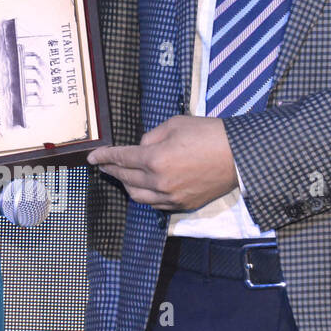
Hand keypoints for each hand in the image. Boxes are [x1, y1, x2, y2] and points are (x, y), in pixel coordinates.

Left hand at [88, 115, 237, 211]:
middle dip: (111, 170)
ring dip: (126, 185)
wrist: (239, 156)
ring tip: (120, 175)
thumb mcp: (173, 125)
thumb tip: (141, 148)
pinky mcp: (183, 205)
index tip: (91, 157)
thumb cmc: (207, 134)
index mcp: (155, 159)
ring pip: (138, 196)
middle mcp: (160, 182)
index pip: (121, 158)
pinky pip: (155, 204)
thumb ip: (150, 137)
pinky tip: (141, 187)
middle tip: (102, 165)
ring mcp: (172, 196)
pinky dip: (145, 195)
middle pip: (126, 177)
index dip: (103, 157)